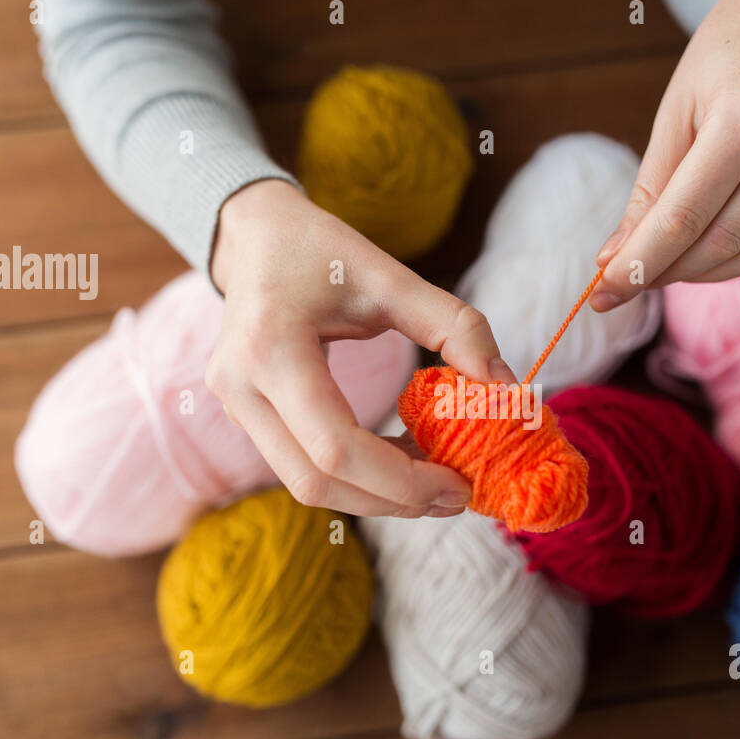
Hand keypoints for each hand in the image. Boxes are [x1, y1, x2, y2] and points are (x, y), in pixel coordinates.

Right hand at [206, 179, 514, 517]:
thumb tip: (506, 386)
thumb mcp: (389, 275)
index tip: (458, 483)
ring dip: (375, 495)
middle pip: (317, 480)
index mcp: (270, 349)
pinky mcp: (245, 418)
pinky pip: (301, 466)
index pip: (335, 446)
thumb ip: (453, 325)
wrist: (254, 238)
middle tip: (455, 495)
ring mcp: (233, 408)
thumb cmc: (321, 250)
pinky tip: (401, 461)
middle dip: (392, 500)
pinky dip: (355, 476)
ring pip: (305, 484)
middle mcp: (240, 388)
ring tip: (434, 481)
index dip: (400, 480)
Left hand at [593, 0, 739, 355]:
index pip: (682, 217)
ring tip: (672, 270)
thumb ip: (650, 191)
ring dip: (709, 277)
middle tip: (630, 277)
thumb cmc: (721, 59)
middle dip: (667, 272)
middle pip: (723, 242)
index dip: (638, 264)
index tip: (600, 295)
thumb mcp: (675, 111)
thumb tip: (614, 264)